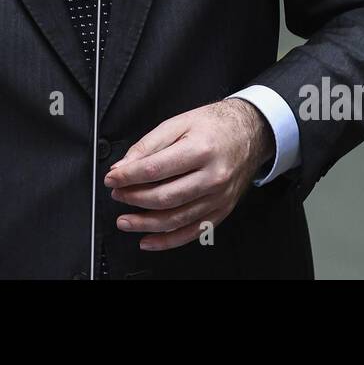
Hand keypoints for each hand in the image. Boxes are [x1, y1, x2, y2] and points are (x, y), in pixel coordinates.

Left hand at [103, 98, 274, 250]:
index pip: (155, 169)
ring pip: (176, 219)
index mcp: (201, 150)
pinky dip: (168, 241)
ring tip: (125, 221)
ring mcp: (219, 197)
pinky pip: (192, 232)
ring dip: (145, 224)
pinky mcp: (221, 211)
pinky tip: (149, 240)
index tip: (112, 178)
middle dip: (134, 198)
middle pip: (165, 197)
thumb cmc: (215, 126)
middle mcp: (213, 176)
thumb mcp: (179, 123)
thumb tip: (124, 166)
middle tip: (117, 195)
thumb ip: (149, 145)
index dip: (128, 176)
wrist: (250, 133)